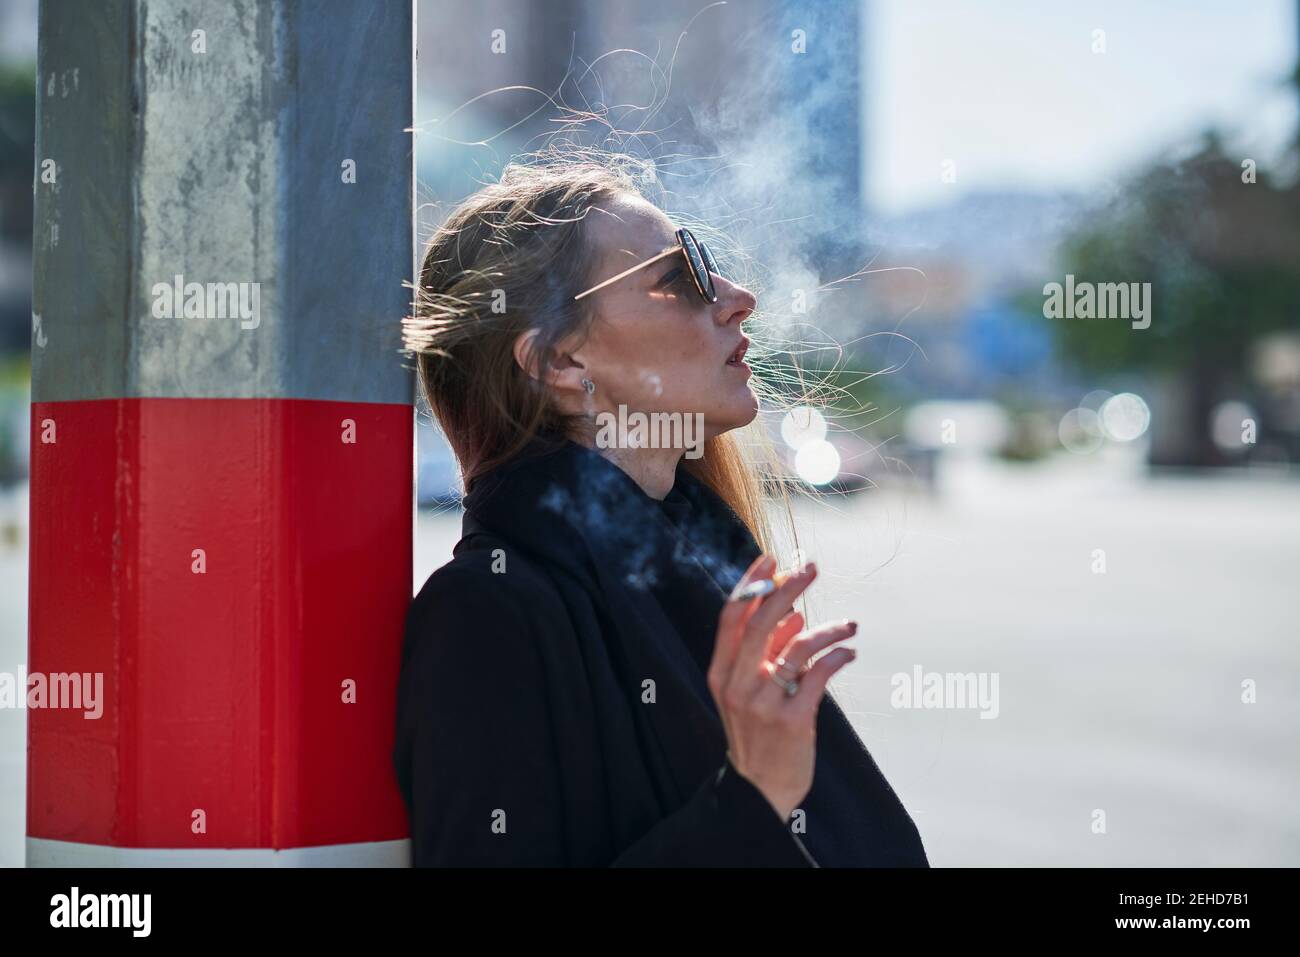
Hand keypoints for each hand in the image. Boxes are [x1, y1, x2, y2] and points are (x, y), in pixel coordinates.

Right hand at [706, 553, 857, 820]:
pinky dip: (838, 657)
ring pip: (797, 646)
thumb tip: (795, 614)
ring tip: (849, 626)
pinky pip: (819, 675)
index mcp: (721, 673)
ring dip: (827, 629)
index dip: (750, 585)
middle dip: (787, 589)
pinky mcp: (792, 720)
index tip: (772, 559)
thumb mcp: (752, 692)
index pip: (731, 617)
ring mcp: (762, 703)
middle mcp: (737, 684)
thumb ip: (769, 653)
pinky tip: (849, 654)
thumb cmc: (759, 735)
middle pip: (760, 623)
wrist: (760, 790)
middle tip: (811, 569)